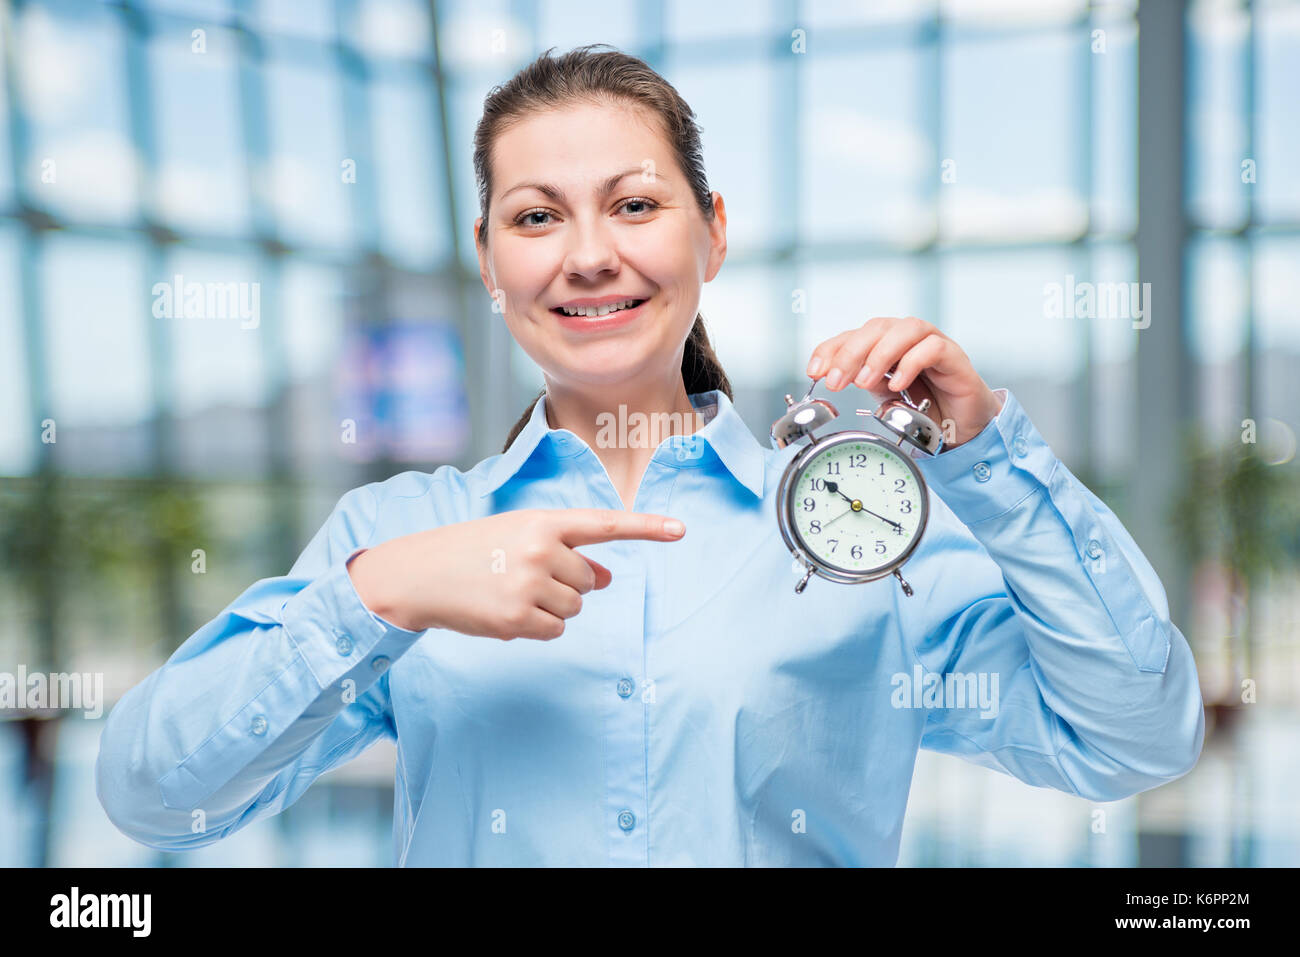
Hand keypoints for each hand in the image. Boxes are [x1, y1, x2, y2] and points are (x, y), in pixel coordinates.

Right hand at [347, 508, 685, 638]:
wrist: (419, 574)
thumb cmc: (474, 551)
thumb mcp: (520, 538)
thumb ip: (567, 552)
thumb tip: (607, 578)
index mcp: (543, 520)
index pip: (604, 524)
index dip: (646, 527)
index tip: (680, 530)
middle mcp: (541, 549)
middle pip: (589, 582)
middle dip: (566, 585)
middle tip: (523, 577)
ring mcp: (530, 584)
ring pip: (575, 609)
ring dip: (552, 608)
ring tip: (511, 592)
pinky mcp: (518, 618)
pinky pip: (556, 631)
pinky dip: (539, 627)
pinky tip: (508, 612)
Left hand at [805, 316, 1002, 447]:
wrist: (963, 425)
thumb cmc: (927, 406)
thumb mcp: (887, 394)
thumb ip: (867, 380)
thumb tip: (836, 376)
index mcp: (887, 344)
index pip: (854, 335)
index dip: (831, 349)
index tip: (814, 371)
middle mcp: (908, 337)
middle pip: (876, 327)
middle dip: (850, 352)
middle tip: (837, 381)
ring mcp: (933, 343)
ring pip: (905, 329)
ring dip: (879, 354)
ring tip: (863, 382)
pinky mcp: (955, 357)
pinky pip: (933, 348)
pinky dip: (911, 363)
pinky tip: (897, 385)